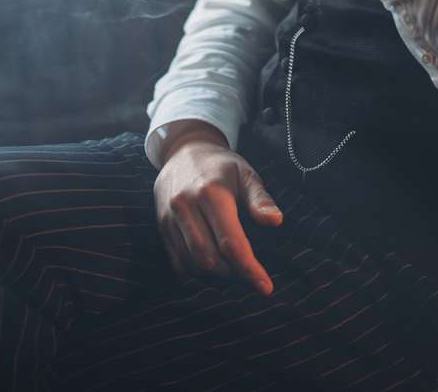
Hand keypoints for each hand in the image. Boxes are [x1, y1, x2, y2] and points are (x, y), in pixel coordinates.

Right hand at [152, 122, 281, 295]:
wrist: (183, 151)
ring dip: (215, 275)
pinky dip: (196, 271)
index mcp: (211, 193)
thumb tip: (275, 221)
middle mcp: (185, 205)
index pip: (231, 243)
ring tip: (232, 266)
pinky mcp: (161, 225)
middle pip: (210, 259)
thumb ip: (260, 199)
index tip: (265, 287)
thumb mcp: (245, 174)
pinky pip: (177, 261)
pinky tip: (212, 264)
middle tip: (249, 271)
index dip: (249, 269)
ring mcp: (169, 217)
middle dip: (233, 273)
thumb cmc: (222, 165)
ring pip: (192, 263)